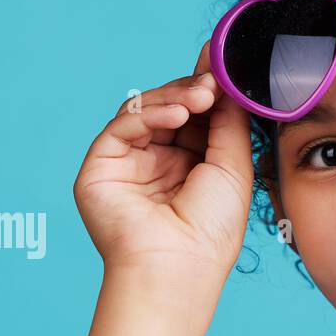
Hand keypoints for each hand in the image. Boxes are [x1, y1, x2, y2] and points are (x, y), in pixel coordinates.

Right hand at [74, 43, 254, 285]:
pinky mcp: (103, 165)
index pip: (199, 118)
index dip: (211, 93)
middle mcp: (160, 164)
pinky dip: (150, 112)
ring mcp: (130, 164)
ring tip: (203, 96)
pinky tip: (178, 113)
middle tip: (215, 80)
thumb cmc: (210, 231)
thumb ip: (230, 121)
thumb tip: (227, 79)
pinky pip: (124, 124)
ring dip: (177, 97)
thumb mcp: (233, 168)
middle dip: (196, 90)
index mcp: (192, 169)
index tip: (224, 66)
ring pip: (148, 110)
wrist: (176, 268)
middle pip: (173, 108)